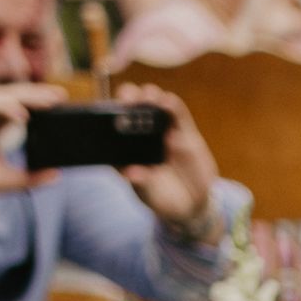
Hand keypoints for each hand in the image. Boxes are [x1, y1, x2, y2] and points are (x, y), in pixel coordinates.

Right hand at [0, 81, 48, 200]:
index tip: (60, 100)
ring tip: (49, 101)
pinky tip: (23, 115)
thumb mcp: (8, 179)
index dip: (37, 101)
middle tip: (62, 95)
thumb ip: (32, 178)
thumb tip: (57, 174)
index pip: (17, 106)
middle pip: (13, 97)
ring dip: (26, 96)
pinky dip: (6, 108)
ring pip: (2, 96)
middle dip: (37, 93)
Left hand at [115, 84, 221, 235]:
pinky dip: (172, 105)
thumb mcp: (150, 196)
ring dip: (149, 95)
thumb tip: (130, 174)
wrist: (191, 205)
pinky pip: (177, 113)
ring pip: (153, 103)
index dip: (108, 114)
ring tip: (150, 97)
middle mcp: (142, 135)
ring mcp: (162, 130)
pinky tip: (168, 102)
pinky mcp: (183, 131)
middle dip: (128, 97)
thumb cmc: (163, 199)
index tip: (108, 112)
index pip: (111, 124)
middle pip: (131, 107)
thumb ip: (142, 183)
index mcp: (125, 148)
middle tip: (129, 99)